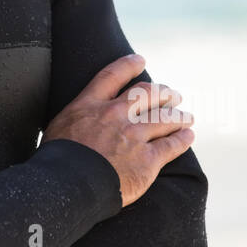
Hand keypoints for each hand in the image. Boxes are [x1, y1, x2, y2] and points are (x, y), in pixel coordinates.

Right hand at [43, 53, 194, 206]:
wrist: (69, 185)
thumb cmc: (58, 160)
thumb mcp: (59, 127)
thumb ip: (76, 119)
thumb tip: (78, 121)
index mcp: (90, 105)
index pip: (112, 76)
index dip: (128, 65)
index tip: (140, 60)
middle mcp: (115, 114)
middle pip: (147, 93)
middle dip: (163, 92)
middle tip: (173, 94)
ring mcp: (134, 136)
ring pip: (164, 118)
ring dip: (178, 116)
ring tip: (187, 116)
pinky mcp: (147, 160)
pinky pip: (171, 145)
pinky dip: (182, 139)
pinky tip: (188, 136)